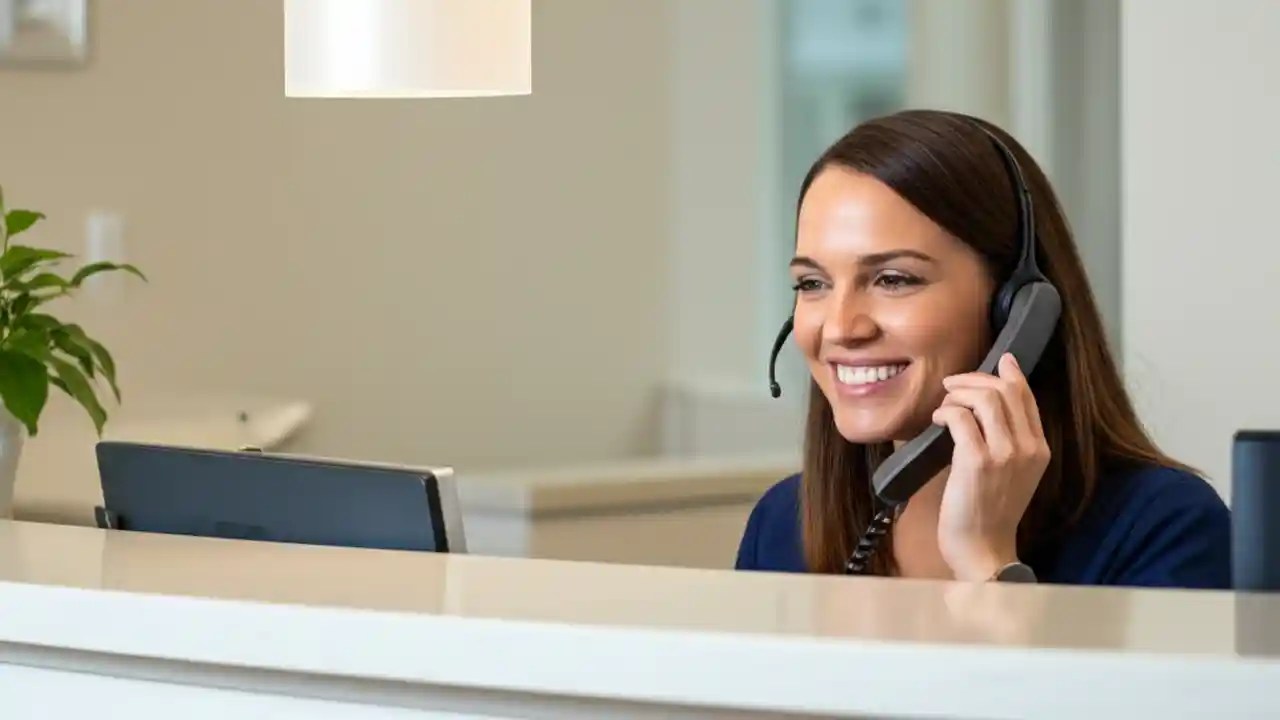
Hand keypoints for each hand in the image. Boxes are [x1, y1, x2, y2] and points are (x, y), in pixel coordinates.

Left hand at [931, 353, 1049, 580]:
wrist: (983, 550)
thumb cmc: (989, 512)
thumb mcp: (1012, 474)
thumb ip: (1008, 441)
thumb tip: (987, 406)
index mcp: (1039, 450)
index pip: (1027, 398)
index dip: (1011, 374)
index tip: (1000, 359)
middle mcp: (1027, 448)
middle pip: (1005, 391)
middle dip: (974, 378)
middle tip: (951, 384)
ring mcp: (1004, 455)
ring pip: (984, 398)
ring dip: (957, 393)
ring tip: (943, 403)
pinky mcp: (976, 462)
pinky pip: (960, 418)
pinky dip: (945, 411)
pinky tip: (937, 420)